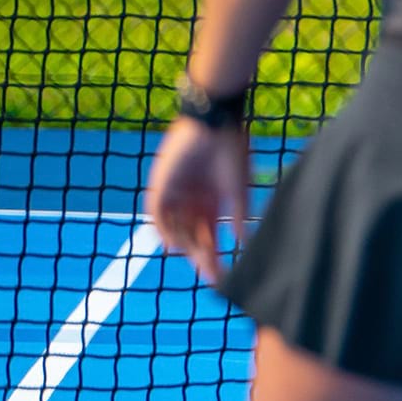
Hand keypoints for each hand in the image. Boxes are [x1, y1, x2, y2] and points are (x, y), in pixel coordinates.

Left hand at [145, 117, 249, 285]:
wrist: (215, 125)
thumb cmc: (231, 152)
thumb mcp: (238, 188)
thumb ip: (237, 215)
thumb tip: (242, 240)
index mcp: (211, 200)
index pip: (209, 234)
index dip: (214, 254)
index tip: (222, 275)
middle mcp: (192, 200)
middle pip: (194, 236)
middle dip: (202, 256)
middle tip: (211, 275)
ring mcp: (176, 194)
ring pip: (176, 228)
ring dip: (186, 247)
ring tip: (199, 263)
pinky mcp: (161, 186)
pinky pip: (159, 215)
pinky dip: (165, 230)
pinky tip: (176, 245)